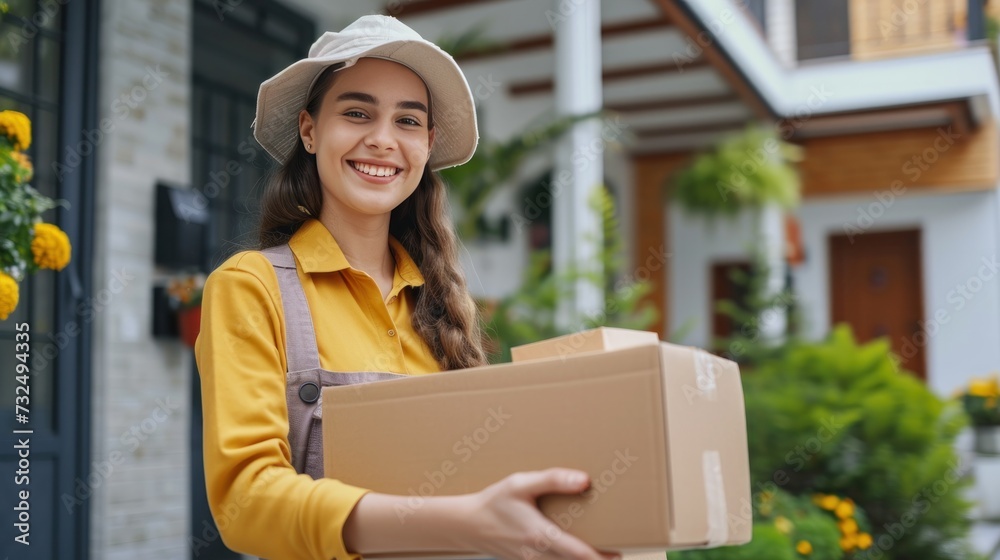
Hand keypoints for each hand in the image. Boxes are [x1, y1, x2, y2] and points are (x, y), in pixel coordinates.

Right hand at [456, 468, 621, 559]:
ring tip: (600, 552)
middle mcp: (537, 555)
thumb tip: (584, 480)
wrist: (467, 524)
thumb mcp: (521, 484)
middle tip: (617, 552)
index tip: (618, 554)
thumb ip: (553, 480)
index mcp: (540, 536)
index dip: (600, 558)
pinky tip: (571, 551)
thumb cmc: (495, 502)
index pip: (578, 554)